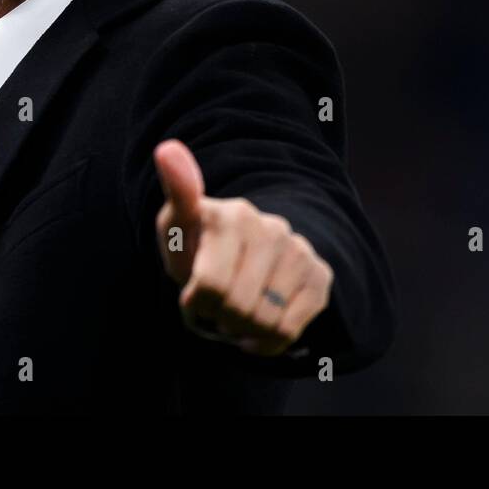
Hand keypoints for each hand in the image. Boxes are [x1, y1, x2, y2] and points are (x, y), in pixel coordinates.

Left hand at [153, 138, 333, 356]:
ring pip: (264, 321)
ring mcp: (299, 251)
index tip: (192, 290)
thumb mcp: (178, 227)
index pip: (210, 286)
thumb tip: (167, 148)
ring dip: (240, 329)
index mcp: (232, 215)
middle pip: (235, 307)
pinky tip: (256, 325)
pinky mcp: (320, 275)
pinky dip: (265, 340)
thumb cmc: (200, 248)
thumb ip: (177, 195)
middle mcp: (272, 228)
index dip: (196, 303)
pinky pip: (288, 330)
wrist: (244, 258)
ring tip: (234, 310)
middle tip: (212, 305)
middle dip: (216, 317)